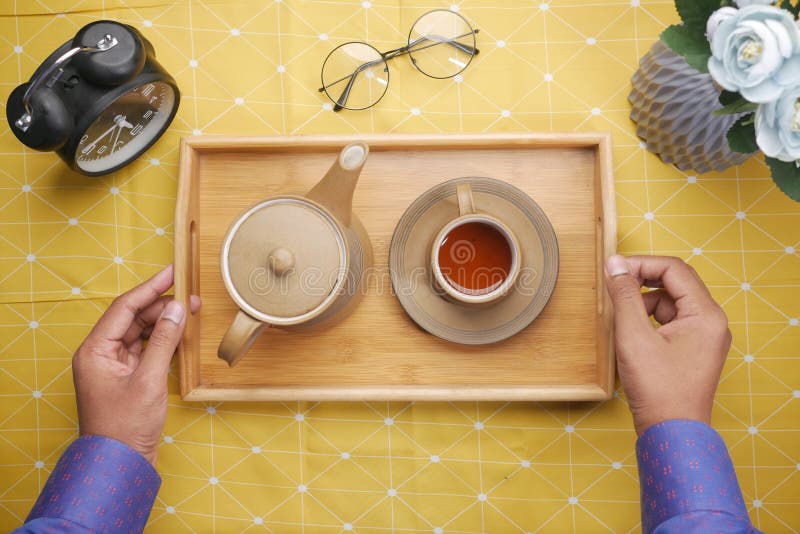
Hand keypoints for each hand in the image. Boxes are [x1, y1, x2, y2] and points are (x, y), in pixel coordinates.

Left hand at [72, 265, 199, 465]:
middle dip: (162, 306)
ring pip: (141, 332)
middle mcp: (101, 354)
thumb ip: (163, 341)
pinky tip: (180, 332)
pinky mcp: (127, 377)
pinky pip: (145, 348)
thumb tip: (177, 309)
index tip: (172, 272)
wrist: (120, 464)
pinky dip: (163, 340)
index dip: (150, 288)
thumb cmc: (126, 426)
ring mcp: (114, 366)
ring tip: (190, 312)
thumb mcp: (149, 380)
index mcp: (95, 351)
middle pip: (133, 318)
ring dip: (164, 322)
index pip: (124, 308)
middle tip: (191, 297)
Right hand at [604, 255, 731, 434]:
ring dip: (643, 303)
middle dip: (642, 281)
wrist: (671, 433)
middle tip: (613, 284)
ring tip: (620, 319)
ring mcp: (705, 337)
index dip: (641, 264)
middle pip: (675, 283)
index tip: (613, 269)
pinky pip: (670, 321)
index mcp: (706, 314)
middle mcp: (712, 322)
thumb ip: (624, 295)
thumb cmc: (658, 389)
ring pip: (670, 303)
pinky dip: (649, 321)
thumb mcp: (633, 336)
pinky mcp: (694, 349)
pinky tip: (631, 334)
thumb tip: (615, 264)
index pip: (674, 269)